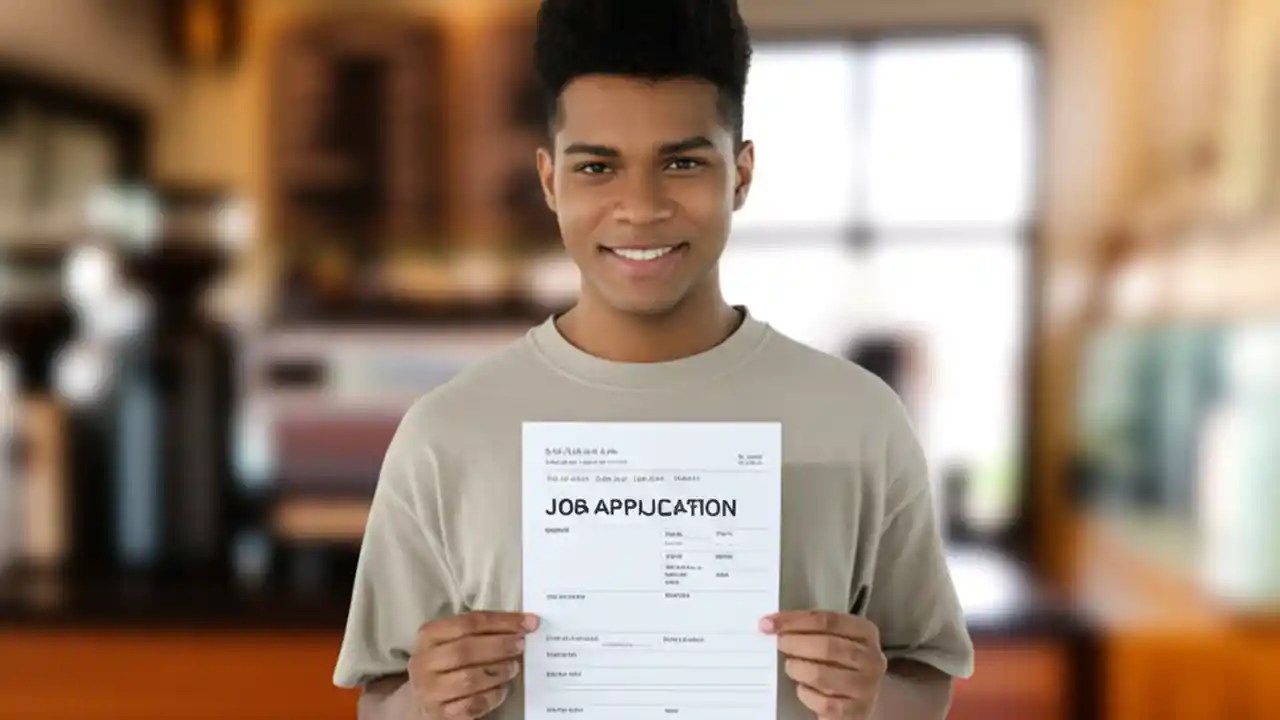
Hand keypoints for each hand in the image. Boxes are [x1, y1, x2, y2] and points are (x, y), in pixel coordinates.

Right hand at [409, 611, 539, 718]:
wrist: (424, 698)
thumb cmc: (447, 663)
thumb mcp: (455, 641)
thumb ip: (482, 631)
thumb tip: (525, 623)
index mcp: (428, 635)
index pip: (468, 622)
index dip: (501, 621)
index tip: (528, 622)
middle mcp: (423, 662)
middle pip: (465, 649)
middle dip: (499, 646)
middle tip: (521, 645)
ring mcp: (430, 691)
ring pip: (469, 679)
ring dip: (498, 671)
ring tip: (514, 667)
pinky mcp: (441, 715)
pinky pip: (473, 705)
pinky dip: (493, 695)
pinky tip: (503, 688)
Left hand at [761, 610, 886, 718]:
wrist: (861, 696)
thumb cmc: (841, 661)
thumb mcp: (835, 638)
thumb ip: (810, 628)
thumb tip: (771, 624)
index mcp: (866, 633)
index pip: (827, 620)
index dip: (794, 620)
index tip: (769, 623)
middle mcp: (871, 659)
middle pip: (826, 646)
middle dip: (795, 643)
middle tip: (779, 643)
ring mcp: (866, 688)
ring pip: (821, 674)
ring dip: (798, 668)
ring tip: (791, 666)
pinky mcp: (856, 712)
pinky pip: (822, 702)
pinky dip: (806, 694)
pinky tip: (803, 688)